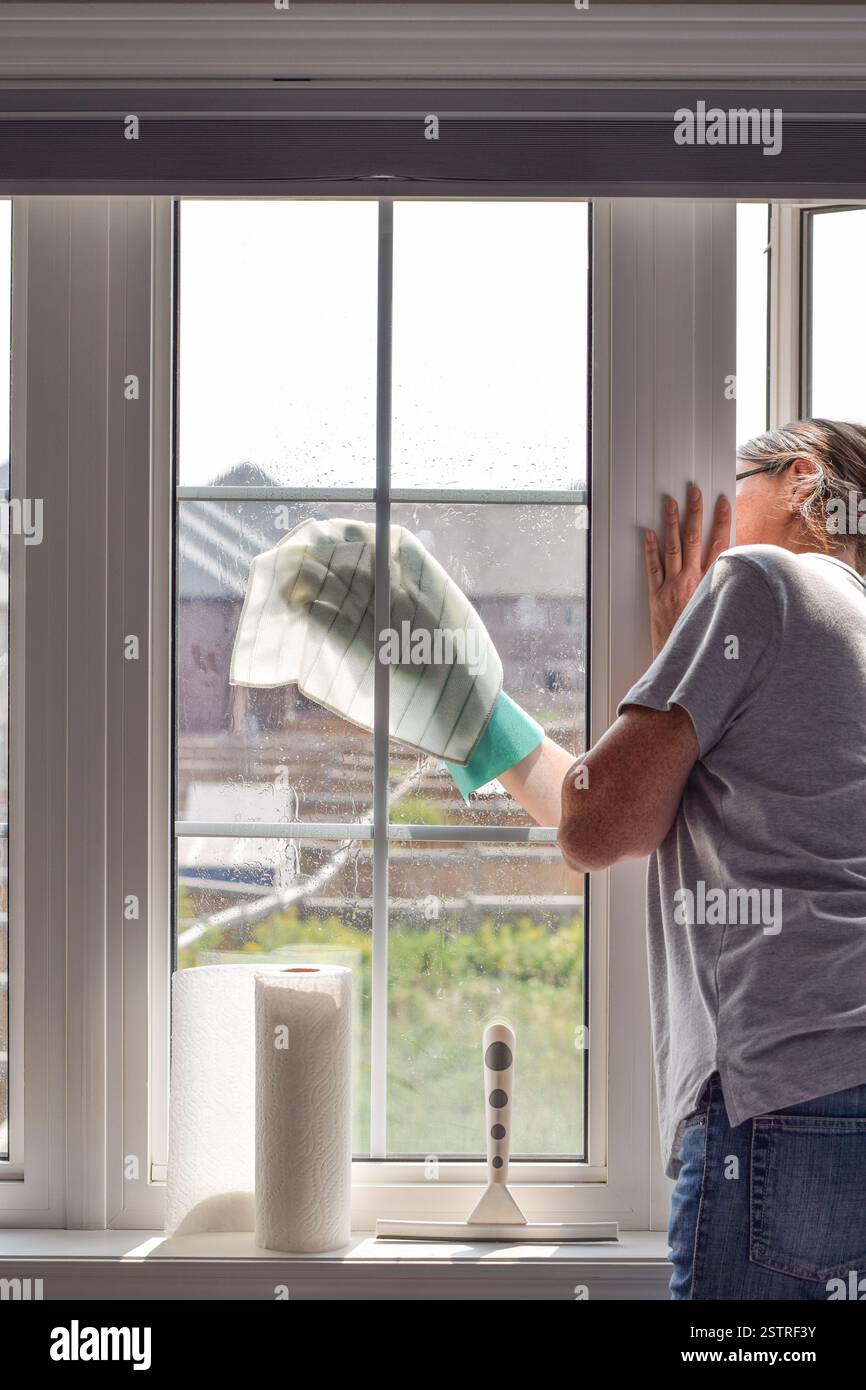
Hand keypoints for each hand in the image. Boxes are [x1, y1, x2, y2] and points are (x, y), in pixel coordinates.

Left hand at [644, 485, 730, 658]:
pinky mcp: (656, 595)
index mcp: (712, 583)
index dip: (722, 521)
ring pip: (672, 548)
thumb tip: (744, 572)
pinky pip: (652, 568)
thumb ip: (731, 588)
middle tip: (694, 490)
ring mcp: (673, 586)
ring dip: (671, 523)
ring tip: (669, 502)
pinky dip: (650, 550)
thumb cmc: (707, 636)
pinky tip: (648, 532)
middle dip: (695, 512)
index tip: (722, 502)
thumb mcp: (726, 610)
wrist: (686, 660)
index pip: (720, 544)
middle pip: (694, 539)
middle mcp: (692, 581)